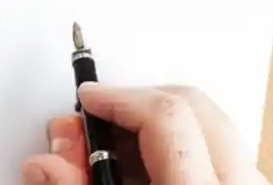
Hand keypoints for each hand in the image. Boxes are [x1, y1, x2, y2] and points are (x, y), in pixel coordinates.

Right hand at [22, 84, 268, 184]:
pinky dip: (183, 151)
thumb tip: (48, 162)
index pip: (165, 115)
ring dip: (160, 128)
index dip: (115, 98)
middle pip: (195, 106)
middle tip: (95, 121)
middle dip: (136, 102)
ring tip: (116, 155)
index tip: (86, 101)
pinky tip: (149, 174)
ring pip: (213, 127)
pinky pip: (225, 154)